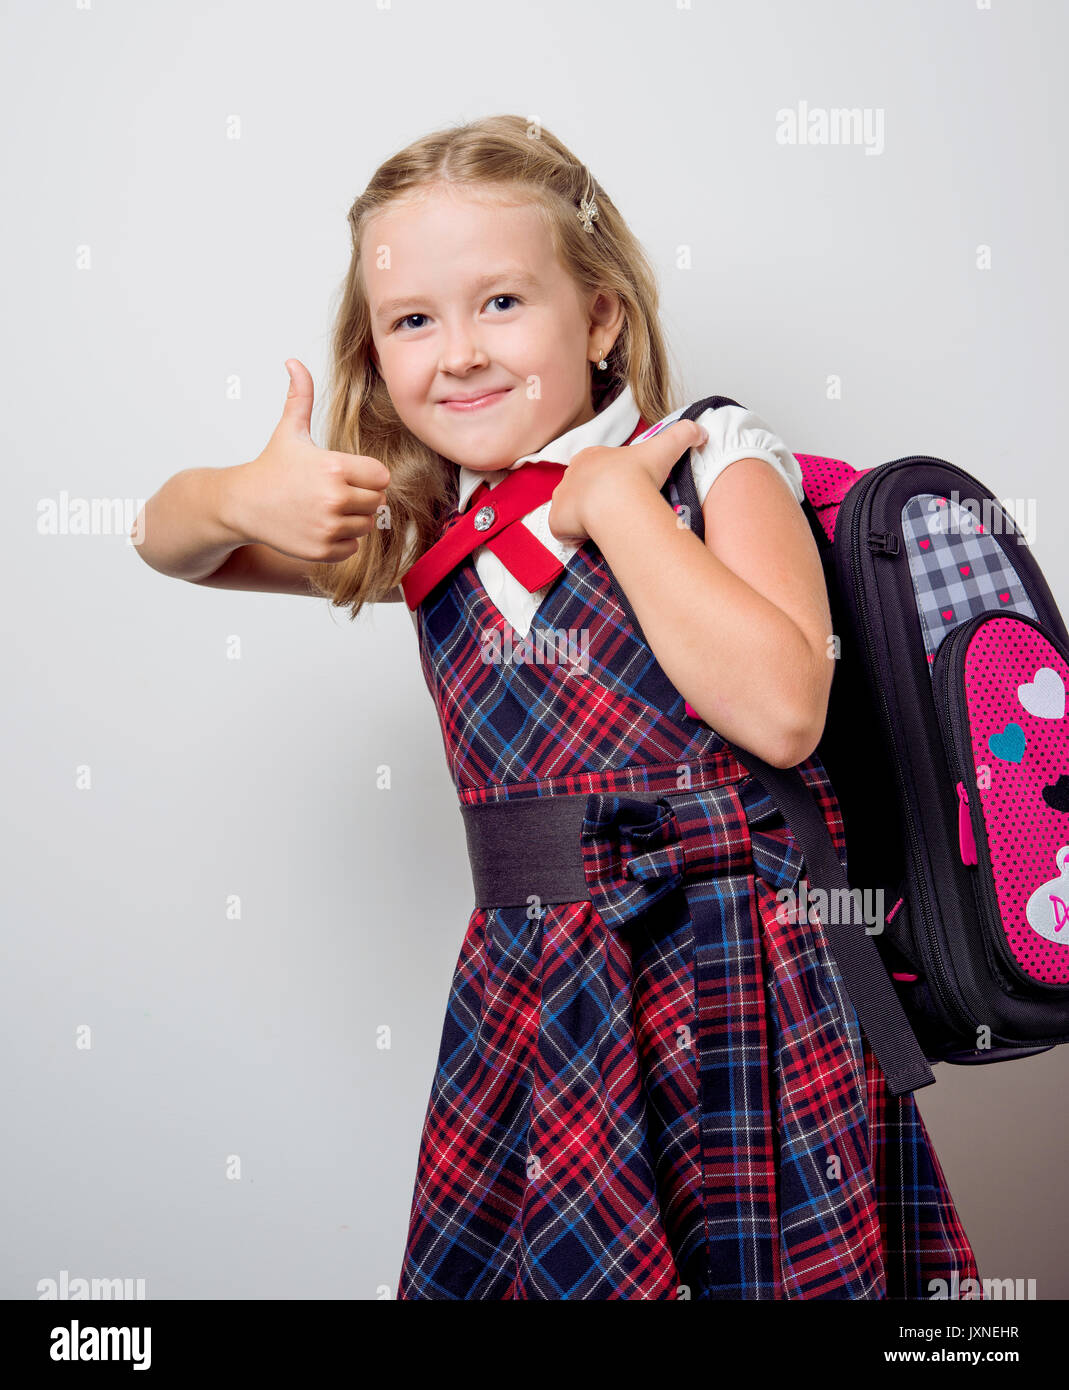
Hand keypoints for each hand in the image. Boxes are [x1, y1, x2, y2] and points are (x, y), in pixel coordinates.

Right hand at [224, 359, 391, 562]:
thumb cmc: (271, 466)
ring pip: (366, 525)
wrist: (242, 504)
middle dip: (361, 497)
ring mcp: (328, 526)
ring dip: (352, 519)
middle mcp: (334, 498)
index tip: (347, 474)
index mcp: (335, 467)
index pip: (382, 476)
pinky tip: (319, 526)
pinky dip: (341, 541)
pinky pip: (352, 547)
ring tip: (326, 509)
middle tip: (334, 492)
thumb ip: (300, 397)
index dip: (367, 475)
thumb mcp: (290, 430)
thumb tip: (294, 362)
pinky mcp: (322, 550)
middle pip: (377, 501)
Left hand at [547, 418, 708, 544]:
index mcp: (591, 456)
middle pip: (581, 490)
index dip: (608, 482)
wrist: (618, 498)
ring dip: (585, 519)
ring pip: (571, 510)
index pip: (595, 468)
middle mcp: (571, 474)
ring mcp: (561, 497)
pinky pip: (563, 531)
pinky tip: (593, 538)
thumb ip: (684, 434)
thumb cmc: (638, 474)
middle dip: (595, 502)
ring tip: (607, 527)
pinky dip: (575, 537)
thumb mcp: (665, 447)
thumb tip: (702, 432)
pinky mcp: (556, 520)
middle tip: (617, 513)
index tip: (624, 493)